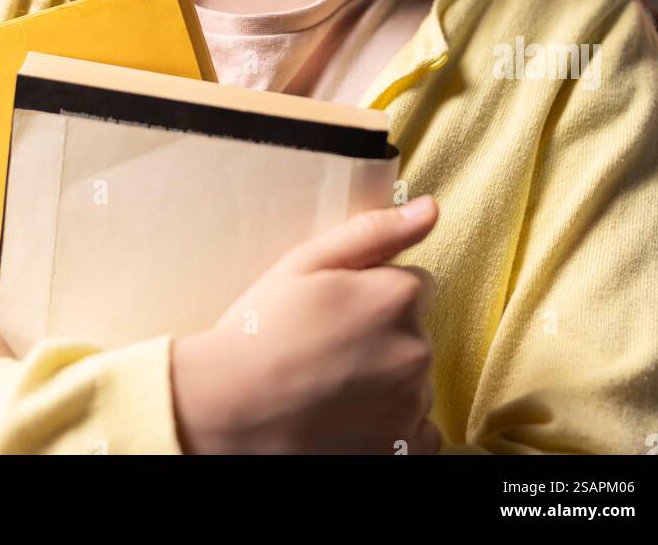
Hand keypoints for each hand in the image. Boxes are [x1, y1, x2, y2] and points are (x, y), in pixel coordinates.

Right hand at [171, 196, 441, 454]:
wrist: (226, 409)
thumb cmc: (261, 329)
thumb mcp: (307, 262)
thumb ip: (376, 232)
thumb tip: (431, 208)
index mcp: (398, 296)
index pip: (416, 284)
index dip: (375, 292)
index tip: (337, 308)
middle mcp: (416, 350)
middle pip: (416, 331)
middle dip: (383, 334)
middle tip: (327, 345)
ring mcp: (410, 406)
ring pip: (414, 379)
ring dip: (387, 379)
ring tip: (331, 384)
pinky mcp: (401, 450)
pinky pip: (420, 432)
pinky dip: (395, 427)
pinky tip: (352, 418)